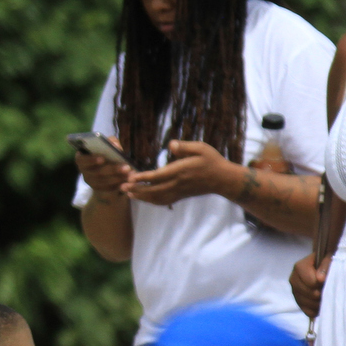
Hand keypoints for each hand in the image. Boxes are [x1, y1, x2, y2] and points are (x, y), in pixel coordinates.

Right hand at [74, 138, 132, 197]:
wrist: (110, 169)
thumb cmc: (109, 154)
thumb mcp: (110, 146)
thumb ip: (112, 142)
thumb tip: (115, 146)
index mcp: (82, 159)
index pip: (81, 160)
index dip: (91, 160)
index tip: (102, 159)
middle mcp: (84, 172)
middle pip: (96, 173)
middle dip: (112, 170)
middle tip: (127, 168)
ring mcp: (91, 182)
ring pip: (103, 182)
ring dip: (118, 178)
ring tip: (130, 174)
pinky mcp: (99, 190)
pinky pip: (108, 190)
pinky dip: (118, 186)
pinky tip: (127, 181)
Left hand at [126, 139, 242, 206]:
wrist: (223, 180)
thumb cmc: (212, 161)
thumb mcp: (201, 148)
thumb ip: (185, 146)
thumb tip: (170, 144)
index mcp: (181, 171)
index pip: (158, 176)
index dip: (143, 177)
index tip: (130, 176)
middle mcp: (178, 184)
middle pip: (153, 190)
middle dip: (136, 189)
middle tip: (122, 186)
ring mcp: (178, 192)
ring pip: (156, 198)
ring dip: (141, 197)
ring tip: (127, 193)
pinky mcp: (180, 196)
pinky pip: (162, 201)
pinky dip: (150, 201)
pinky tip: (142, 198)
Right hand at [290, 253, 329, 317]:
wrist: (324, 263)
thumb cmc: (328, 257)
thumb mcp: (330, 255)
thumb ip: (325, 264)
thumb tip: (320, 279)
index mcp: (300, 267)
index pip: (310, 282)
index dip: (321, 284)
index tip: (327, 281)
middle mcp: (294, 279)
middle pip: (308, 293)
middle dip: (320, 294)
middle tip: (329, 290)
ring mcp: (295, 290)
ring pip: (306, 303)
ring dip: (318, 303)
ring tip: (327, 297)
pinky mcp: (298, 300)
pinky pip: (306, 310)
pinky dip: (315, 310)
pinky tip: (322, 305)